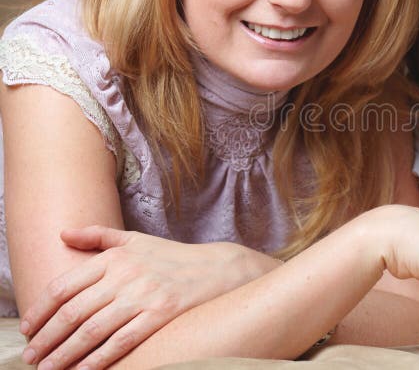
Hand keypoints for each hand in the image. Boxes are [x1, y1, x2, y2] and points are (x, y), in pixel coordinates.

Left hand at [20, 226, 280, 369]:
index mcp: (115, 257)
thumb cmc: (172, 258)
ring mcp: (143, 296)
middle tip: (32, 356)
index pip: (65, 286)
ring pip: (92, 330)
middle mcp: (126, 274)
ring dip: (65, 354)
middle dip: (47, 338)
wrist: (218, 270)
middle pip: (73, 311)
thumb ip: (98, 236)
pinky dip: (97, 359)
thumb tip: (63, 234)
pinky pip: (120, 342)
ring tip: (49, 368)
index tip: (29, 328)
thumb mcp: (136, 240)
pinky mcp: (160, 315)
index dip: (41, 310)